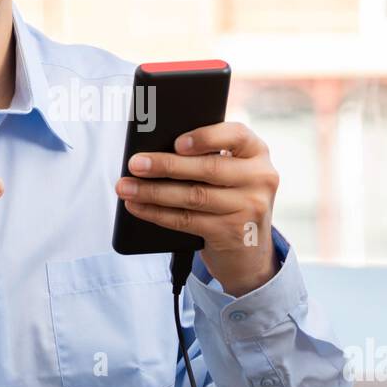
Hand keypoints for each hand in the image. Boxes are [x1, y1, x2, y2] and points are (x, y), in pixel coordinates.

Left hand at [115, 122, 280, 296]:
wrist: (250, 251)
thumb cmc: (229, 198)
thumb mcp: (231, 173)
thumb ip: (207, 156)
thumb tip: (155, 149)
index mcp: (257, 152)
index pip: (236, 135)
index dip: (205, 137)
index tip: (176, 142)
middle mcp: (260, 177)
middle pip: (208, 168)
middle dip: (166, 166)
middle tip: (135, 164)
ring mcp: (250, 207)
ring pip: (194, 196)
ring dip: (153, 192)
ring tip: (126, 187)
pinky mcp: (232, 233)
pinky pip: (187, 220)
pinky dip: (157, 213)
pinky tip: (137, 206)